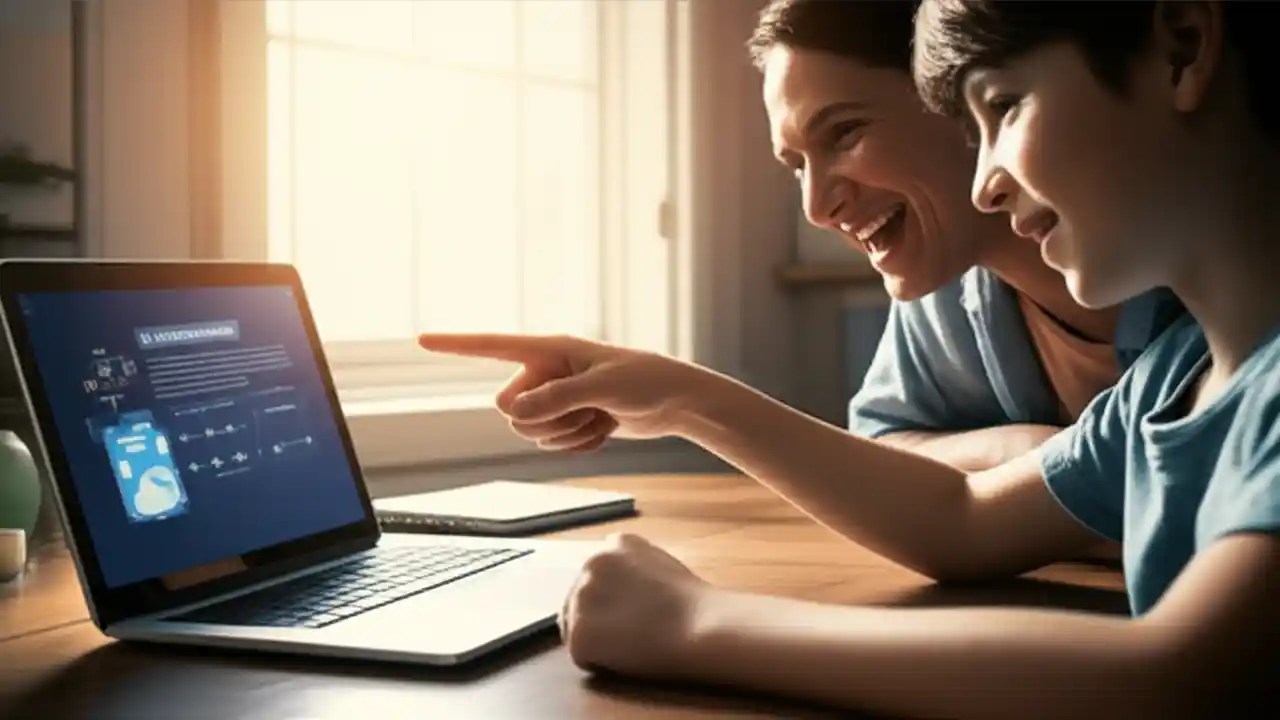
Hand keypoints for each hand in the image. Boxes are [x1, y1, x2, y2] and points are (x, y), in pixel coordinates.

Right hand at [416, 333, 712, 448]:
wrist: (675, 401)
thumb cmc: (645, 381)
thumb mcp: (603, 388)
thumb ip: (557, 398)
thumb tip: (513, 412)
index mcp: (549, 349)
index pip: (492, 346)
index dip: (455, 344)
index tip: (419, 338)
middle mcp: (545, 371)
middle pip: (509, 410)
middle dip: (545, 420)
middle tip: (587, 409)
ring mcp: (555, 397)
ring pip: (529, 433)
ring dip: (566, 435)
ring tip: (601, 417)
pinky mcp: (567, 420)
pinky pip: (551, 446)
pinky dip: (578, 446)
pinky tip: (604, 430)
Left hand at [559, 533, 711, 677]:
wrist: (703, 628)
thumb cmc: (694, 604)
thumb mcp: (661, 564)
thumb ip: (633, 567)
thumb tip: (618, 584)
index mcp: (614, 544)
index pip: (596, 577)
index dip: (612, 601)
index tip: (637, 612)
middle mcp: (591, 563)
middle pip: (578, 600)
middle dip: (598, 619)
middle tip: (634, 633)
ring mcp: (581, 598)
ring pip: (577, 627)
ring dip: (599, 639)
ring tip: (633, 642)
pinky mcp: (579, 633)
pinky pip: (581, 656)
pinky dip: (599, 662)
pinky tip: (628, 655)